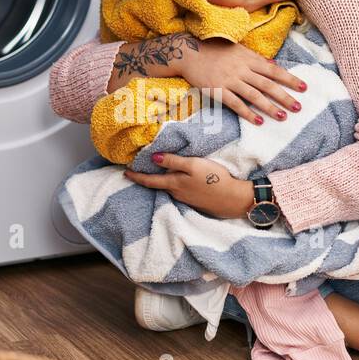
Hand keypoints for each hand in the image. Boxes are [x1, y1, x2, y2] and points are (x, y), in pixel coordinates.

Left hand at [124, 153, 253, 219]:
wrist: (233, 198)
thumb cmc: (214, 178)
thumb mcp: (193, 165)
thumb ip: (173, 161)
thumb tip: (153, 158)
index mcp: (174, 184)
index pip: (149, 180)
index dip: (136, 176)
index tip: (125, 172)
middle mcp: (177, 193)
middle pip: (158, 185)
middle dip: (146, 179)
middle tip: (137, 172)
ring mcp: (186, 199)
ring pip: (169, 189)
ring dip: (161, 183)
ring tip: (157, 174)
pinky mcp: (195, 201)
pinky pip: (179, 193)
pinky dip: (174, 186)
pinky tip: (178, 182)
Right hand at [174, 40, 306, 125]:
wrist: (190, 52)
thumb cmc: (214, 50)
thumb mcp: (238, 49)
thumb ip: (255, 58)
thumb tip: (273, 63)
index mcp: (249, 58)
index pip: (274, 70)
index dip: (290, 79)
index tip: (304, 87)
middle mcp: (242, 69)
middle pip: (268, 84)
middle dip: (284, 96)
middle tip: (298, 108)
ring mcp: (230, 80)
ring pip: (254, 95)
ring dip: (269, 107)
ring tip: (282, 116)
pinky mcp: (218, 90)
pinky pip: (236, 104)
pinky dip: (248, 113)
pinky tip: (258, 121)